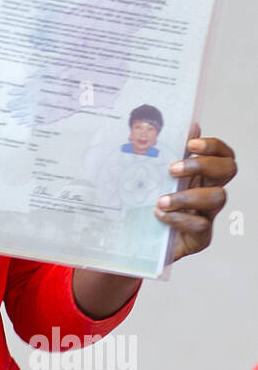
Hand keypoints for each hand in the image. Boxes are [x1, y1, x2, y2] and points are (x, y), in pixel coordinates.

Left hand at [155, 126, 236, 260]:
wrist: (141, 244)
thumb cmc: (150, 207)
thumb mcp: (154, 179)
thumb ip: (169, 154)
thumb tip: (187, 125)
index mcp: (202, 175)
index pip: (222, 154)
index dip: (212, 146)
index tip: (190, 145)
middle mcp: (209, 191)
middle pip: (228, 169)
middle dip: (202, 165)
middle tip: (173, 170)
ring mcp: (208, 215)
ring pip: (218, 197)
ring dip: (189, 195)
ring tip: (162, 200)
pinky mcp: (200, 237)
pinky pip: (201, 225)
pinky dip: (179, 218)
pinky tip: (160, 215)